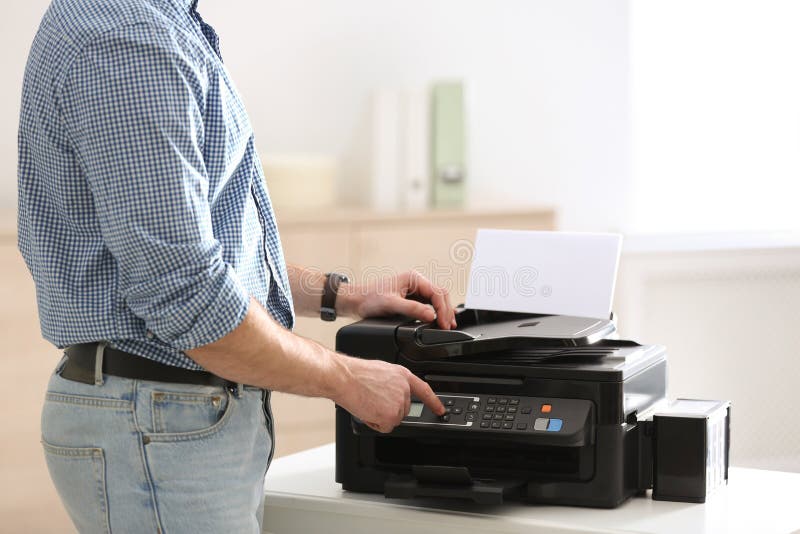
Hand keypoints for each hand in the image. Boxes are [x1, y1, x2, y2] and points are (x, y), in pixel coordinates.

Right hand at [334, 355, 445, 432]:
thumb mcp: (381, 372)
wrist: (344, 378)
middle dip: (388, 410)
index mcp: (402, 375)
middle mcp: (404, 389)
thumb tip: (391, 393)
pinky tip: (368, 410)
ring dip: (381, 416)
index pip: (424, 390)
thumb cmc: (356, 374)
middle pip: (403, 410)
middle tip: (373, 400)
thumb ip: (392, 383)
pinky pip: (385, 427)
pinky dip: (375, 423)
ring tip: (368, 402)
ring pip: (393, 419)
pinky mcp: (391, 415)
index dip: (433, 401)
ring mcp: (399, 403)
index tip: (440, 409)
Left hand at [340, 270, 456, 329]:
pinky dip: (435, 312)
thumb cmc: (369, 299)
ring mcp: (414, 290)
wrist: (355, 301)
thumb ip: (412, 309)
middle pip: (440, 295)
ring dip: (443, 311)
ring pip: (436, 299)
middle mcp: (416, 282)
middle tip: (448, 326)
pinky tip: (438, 320)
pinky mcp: (411, 298)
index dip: (443, 309)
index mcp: (414, 278)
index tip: (443, 323)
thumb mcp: (391, 304)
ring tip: (447, 325)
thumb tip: (431, 315)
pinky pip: (428, 304)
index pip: (437, 293)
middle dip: (446, 310)